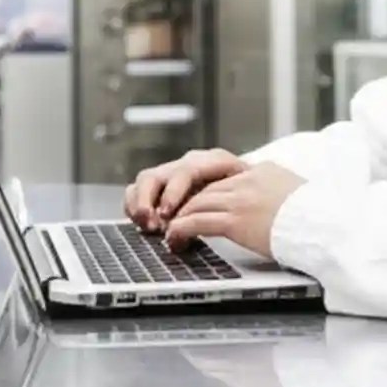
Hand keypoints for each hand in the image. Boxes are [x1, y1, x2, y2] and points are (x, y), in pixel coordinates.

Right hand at [123, 149, 248, 232]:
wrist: (251, 193)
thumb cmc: (251, 192)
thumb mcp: (248, 191)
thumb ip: (230, 199)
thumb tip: (209, 218)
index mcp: (209, 161)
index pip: (184, 171)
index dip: (172, 192)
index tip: (167, 213)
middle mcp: (186, 166)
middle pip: (157, 175)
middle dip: (148, 200)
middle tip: (152, 223)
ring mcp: (172, 175)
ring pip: (144, 182)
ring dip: (139, 204)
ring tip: (146, 225)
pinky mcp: (162, 188)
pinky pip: (137, 191)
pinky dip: (134, 207)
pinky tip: (141, 222)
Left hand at [165, 163, 305, 257]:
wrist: (326, 228)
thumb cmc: (318, 218)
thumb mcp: (297, 193)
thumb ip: (278, 191)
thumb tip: (274, 202)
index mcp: (264, 171)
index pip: (226, 178)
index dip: (208, 192)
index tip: (196, 203)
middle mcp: (249, 180)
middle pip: (207, 188)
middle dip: (188, 204)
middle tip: (176, 218)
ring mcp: (241, 199)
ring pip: (198, 203)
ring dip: (180, 218)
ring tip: (171, 232)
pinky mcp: (236, 220)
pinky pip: (198, 222)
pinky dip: (181, 230)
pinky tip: (175, 238)